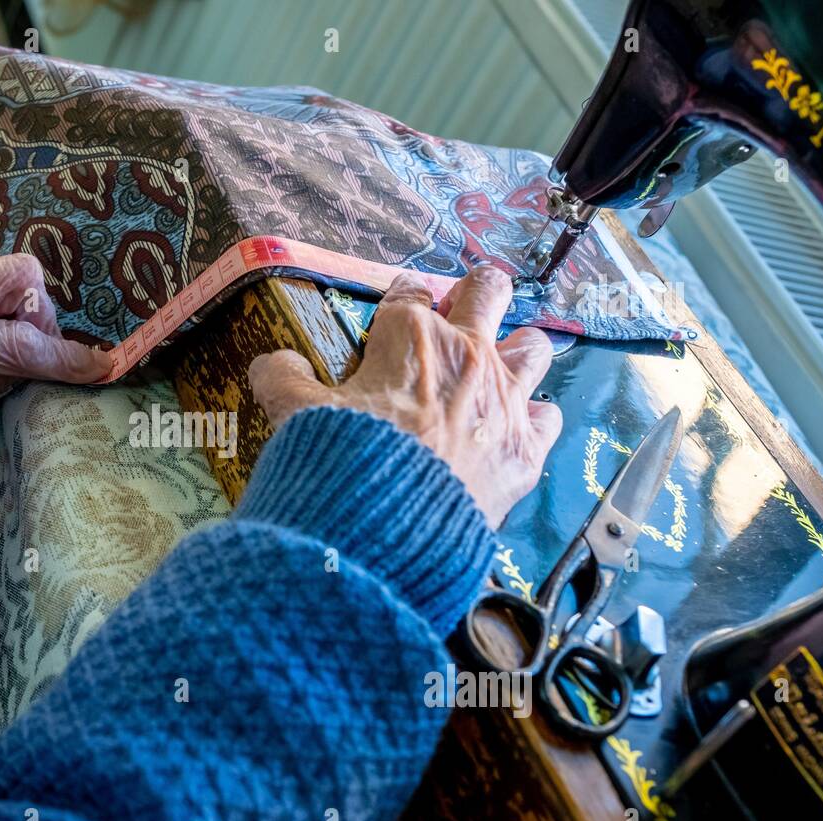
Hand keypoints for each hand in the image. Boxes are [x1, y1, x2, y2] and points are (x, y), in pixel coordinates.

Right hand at [248, 265, 562, 526]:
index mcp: (409, 335)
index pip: (410, 293)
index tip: (396, 315)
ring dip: (518, 350)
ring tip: (501, 364)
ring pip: (535, 346)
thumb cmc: (339, 457)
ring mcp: (504, 400)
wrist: (386, 526)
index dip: (402, 300)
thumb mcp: (293, 411)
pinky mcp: (525, 449)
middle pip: (488, 291)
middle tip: (464, 309)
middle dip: (478, 292)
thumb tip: (273, 363)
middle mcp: (466, 354)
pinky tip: (515, 428)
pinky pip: (549, 414)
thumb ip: (282, 378)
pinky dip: (534, 418)